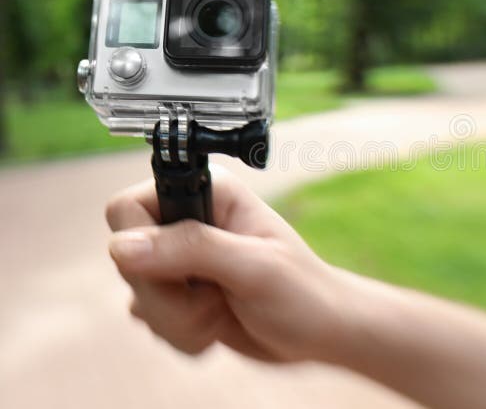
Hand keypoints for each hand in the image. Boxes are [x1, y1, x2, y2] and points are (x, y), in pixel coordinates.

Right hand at [105, 167, 348, 361]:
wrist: (319, 333)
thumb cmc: (303, 292)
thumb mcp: (254, 267)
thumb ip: (193, 249)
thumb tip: (123, 247)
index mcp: (207, 193)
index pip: (127, 207)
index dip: (141, 244)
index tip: (182, 271)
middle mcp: (187, 221)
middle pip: (125, 258)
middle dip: (168, 296)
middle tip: (215, 298)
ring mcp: (180, 261)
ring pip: (136, 295)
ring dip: (178, 320)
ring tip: (222, 311)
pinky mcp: (178, 295)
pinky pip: (148, 319)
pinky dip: (180, 334)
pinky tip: (216, 326)